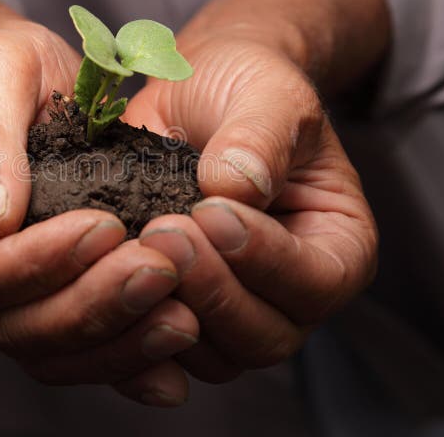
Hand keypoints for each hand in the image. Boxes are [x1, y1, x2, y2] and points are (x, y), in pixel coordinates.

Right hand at [0, 21, 198, 405]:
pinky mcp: (41, 300)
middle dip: (88, 305)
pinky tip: (172, 358)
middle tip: (161, 272)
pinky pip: (75, 351)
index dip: (32, 263)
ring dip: (115, 342)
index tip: (105, 225)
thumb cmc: (2, 67)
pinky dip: (123, 359)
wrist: (26, 82)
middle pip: (8, 323)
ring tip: (182, 318)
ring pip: (45, 349)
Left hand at [125, 31, 377, 381]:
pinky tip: (107, 275)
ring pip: (213, 354)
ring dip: (169, 309)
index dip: (266, 259)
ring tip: (136, 246)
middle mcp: (290, 291)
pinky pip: (160, 343)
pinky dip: (134, 321)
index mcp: (337, 245)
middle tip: (164, 231)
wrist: (195, 93)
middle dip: (212, 290)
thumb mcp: (268, 93)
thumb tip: (239, 187)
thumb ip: (262, 137)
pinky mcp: (180, 307)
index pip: (317, 283)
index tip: (212, 212)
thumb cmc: (246, 88)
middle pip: (264, 336)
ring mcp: (235, 308)